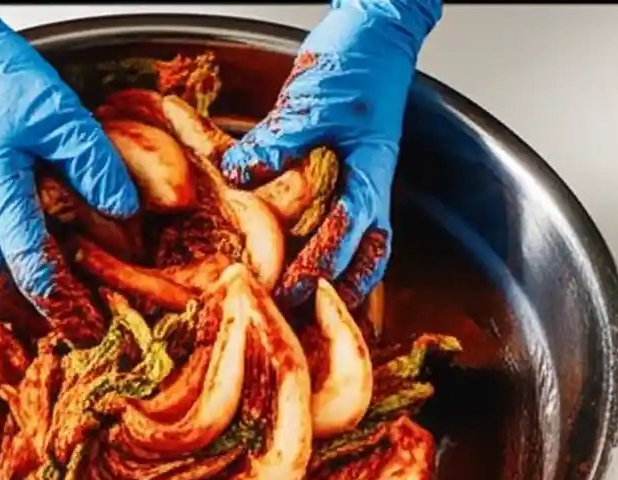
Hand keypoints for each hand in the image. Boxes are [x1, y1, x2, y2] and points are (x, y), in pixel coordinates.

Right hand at [0, 0, 137, 341]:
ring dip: (6, 302)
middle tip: (68, 327)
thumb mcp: (59, 112)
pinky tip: (19, 277)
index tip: (90, 319)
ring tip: (46, 311)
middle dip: (28, 316)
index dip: (61, 298)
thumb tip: (123, 210)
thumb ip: (92, 163)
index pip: (28, 263)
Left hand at [221, 0, 440, 307]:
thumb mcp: (309, 101)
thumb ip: (277, 141)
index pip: (347, 232)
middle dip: (334, 289)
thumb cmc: (356, 59)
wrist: (378, 29)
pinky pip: (345, 221)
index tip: (291, 290)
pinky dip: (335, 249)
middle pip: (365, 254)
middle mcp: (372, 185)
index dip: (319, 266)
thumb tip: (239, 174)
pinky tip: (314, 266)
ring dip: (345, 278)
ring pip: (365, 246)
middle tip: (296, 312)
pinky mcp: (349, 173)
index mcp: (370, 172)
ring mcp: (364, 181)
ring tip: (316, 309)